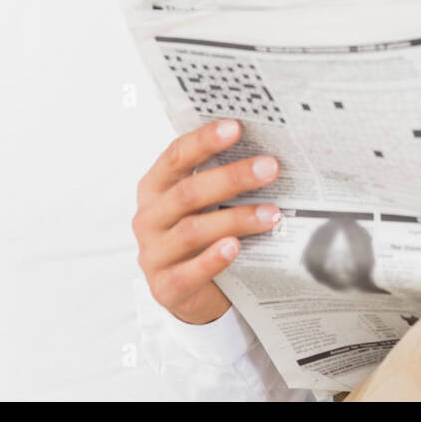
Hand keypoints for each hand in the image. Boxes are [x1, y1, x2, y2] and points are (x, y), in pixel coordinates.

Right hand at [133, 119, 282, 324]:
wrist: (190, 294)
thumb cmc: (201, 237)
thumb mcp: (203, 205)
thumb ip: (219, 182)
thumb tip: (265, 154)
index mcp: (155, 188)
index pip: (175, 156)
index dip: (204, 140)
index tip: (236, 127)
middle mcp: (148, 218)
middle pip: (188, 192)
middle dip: (232, 178)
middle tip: (270, 168)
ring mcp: (153, 254)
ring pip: (193, 230)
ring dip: (236, 219)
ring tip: (272, 213)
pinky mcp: (165, 288)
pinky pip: (189, 272)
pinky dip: (213, 258)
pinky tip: (236, 247)